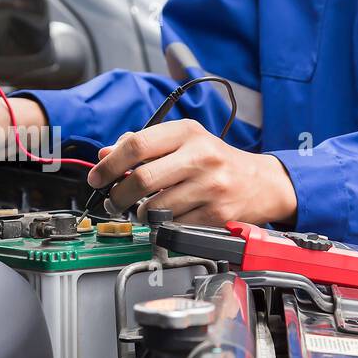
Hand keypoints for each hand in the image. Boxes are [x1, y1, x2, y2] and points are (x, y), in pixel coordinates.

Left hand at [87, 119, 297, 226]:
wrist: (261, 183)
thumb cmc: (215, 160)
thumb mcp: (183, 142)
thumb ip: (143, 146)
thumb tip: (104, 156)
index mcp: (188, 132)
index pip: (137, 145)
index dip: (109, 164)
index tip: (96, 178)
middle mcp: (201, 156)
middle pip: (142, 179)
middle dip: (117, 195)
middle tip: (112, 201)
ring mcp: (211, 186)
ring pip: (155, 207)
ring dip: (139, 213)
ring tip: (142, 209)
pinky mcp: (217, 214)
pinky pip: (174, 224)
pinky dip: (163, 224)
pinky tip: (169, 216)